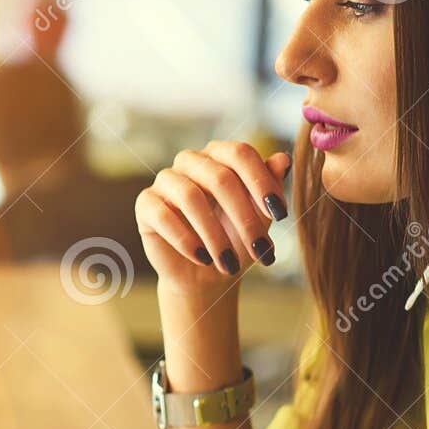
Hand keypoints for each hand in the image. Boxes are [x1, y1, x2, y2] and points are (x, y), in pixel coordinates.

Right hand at [135, 141, 291, 296]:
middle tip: (260, 250)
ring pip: (190, 197)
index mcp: (219, 155)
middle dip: (244, 218)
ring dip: (214, 235)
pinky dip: (185, 240)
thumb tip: (283, 159)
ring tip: (229, 264)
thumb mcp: (259, 216)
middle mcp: (190, 161)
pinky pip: (163, 215)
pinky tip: (202, 259)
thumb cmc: (234, 240)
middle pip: (219, 177)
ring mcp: (165, 180)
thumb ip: (269, 186)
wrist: (205, 275)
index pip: (240, 153)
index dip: (261, 182)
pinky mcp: (145, 204)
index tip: (280, 214)